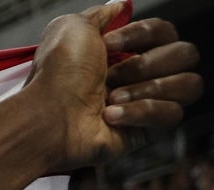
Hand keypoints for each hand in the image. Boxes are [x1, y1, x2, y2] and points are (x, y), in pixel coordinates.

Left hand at [24, 2, 201, 173]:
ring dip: (147, 88)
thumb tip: (120, 6)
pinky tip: (111, 116)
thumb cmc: (57, 75)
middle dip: (147, 64)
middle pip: (185, 54)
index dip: (144, 34)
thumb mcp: (73, 28)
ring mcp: (147, 103)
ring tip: (111, 97)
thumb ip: (101, 15)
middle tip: (111, 76)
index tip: (109, 44)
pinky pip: (171, 114)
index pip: (166, 31)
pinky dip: (140, 112)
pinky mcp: (148, 131)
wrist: (47, 117)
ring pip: (188, 85)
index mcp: (127, 51)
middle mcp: (141, 75)